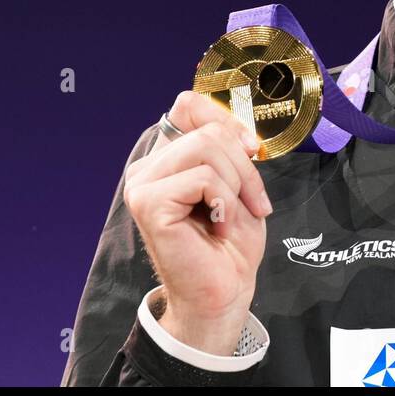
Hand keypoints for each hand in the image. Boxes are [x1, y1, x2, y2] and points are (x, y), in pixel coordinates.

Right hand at [123, 90, 272, 354]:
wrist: (224, 290)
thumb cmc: (230, 242)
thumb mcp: (238, 181)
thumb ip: (229, 147)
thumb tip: (238, 130)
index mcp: (166, 157)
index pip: (188, 105)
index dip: (225, 118)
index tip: (250, 149)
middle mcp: (147, 167)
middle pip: (208, 130)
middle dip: (244, 165)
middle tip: (252, 201)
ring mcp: (143, 185)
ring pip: (207, 148)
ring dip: (237, 183)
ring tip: (231, 215)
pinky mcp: (149, 204)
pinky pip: (205, 177)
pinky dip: (225, 201)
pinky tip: (217, 225)